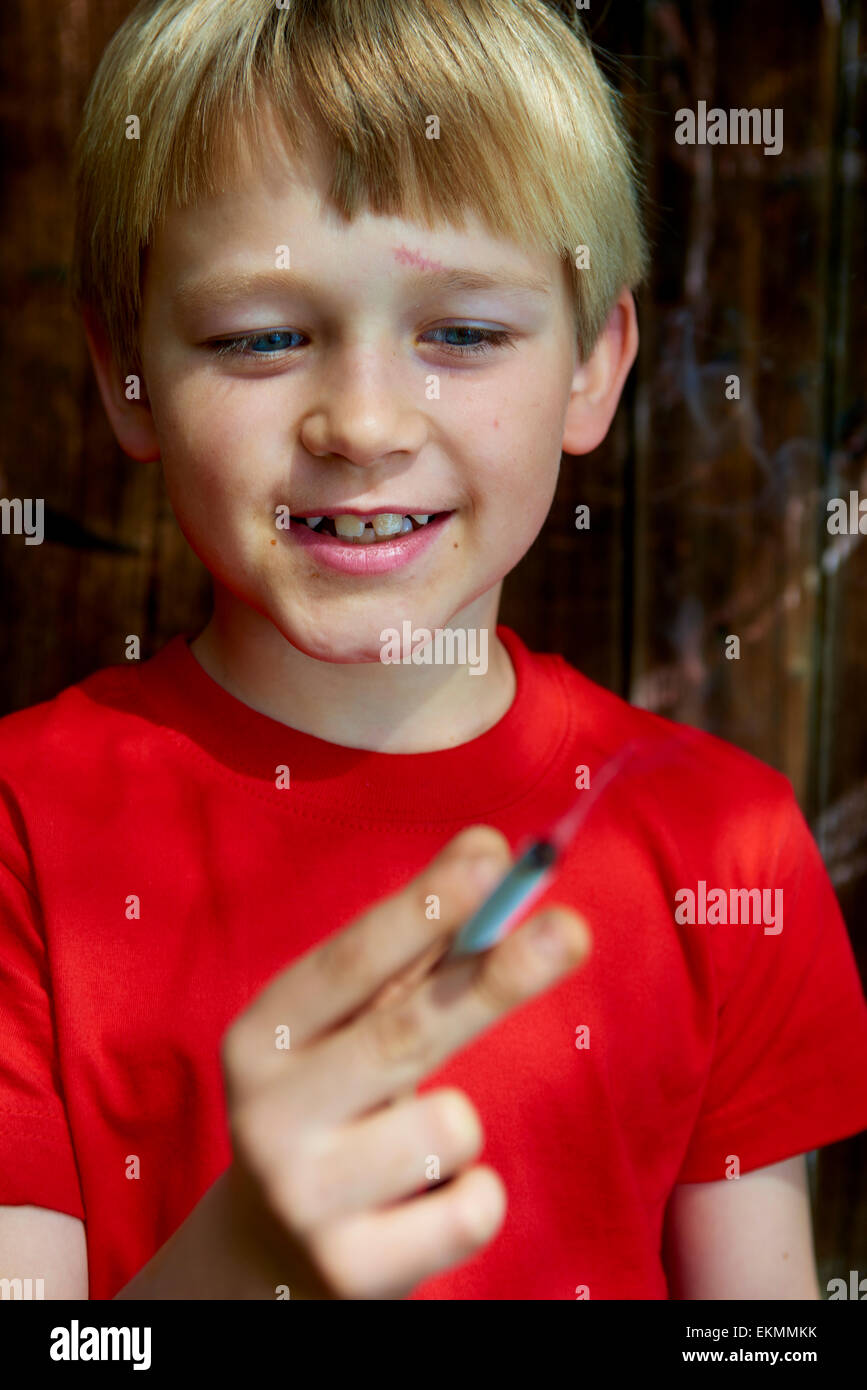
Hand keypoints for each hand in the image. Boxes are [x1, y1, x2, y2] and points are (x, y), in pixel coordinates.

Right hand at [219, 825, 590, 1298]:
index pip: (352, 961)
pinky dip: (477, 1194)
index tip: (491, 856)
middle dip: (498, 977)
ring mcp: (304, 1196)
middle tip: (570, 928)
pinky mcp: (351, 1270)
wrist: (272, 1255)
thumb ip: (418, 949)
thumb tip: (489, 848)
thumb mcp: (351, 1030)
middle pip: (405, 1033)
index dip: (425, 907)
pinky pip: (472, 1208)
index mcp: (263, 1036)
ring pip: (451, 1127)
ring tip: (421, 1140)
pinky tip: (428, 1201)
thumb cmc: (335, 1106)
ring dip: (463, 1122)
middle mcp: (267, 1114)